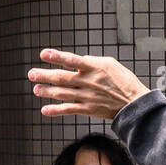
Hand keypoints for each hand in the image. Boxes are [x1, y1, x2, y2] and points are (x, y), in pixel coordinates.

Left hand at [31, 49, 150, 119]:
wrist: (134, 103)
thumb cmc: (124, 81)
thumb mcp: (110, 64)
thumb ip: (92, 61)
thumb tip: (78, 61)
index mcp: (94, 68)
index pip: (72, 60)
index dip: (57, 56)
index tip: (43, 54)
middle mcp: (88, 82)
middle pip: (62, 78)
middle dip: (45, 75)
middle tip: (31, 74)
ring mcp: (87, 96)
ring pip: (62, 93)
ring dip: (47, 91)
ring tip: (36, 89)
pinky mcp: (88, 109)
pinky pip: (69, 109)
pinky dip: (56, 110)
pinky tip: (44, 110)